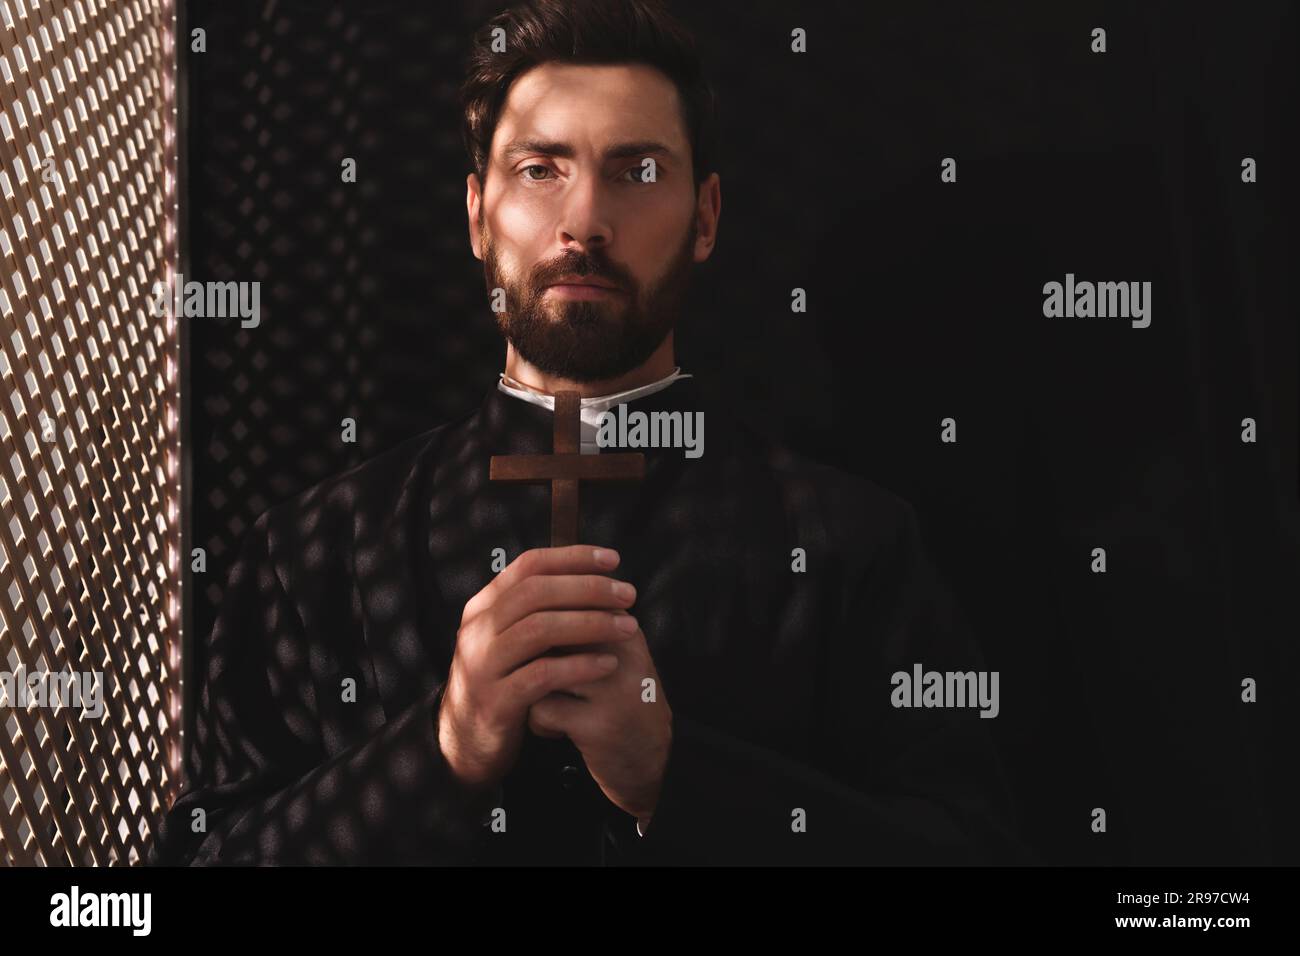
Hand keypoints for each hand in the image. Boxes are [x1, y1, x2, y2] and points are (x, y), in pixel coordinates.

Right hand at [437, 545, 639, 795]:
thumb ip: (537, 609)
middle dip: (588, 589)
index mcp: (483, 606)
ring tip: (628, 627)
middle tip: (628, 595)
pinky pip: (542, 675)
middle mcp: (477, 630)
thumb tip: (593, 575)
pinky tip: (609, 664)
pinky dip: (579, 666)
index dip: (573, 558)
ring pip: (539, 629)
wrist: (466, 741)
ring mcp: (482, 665)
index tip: (614, 560)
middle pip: (536, 592)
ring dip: (590, 623)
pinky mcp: (495, 701)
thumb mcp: (511, 639)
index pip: (529, 565)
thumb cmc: (504, 681)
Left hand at [527, 616, 672, 825]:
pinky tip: (556, 730)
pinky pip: (541, 710)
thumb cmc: (623, 700)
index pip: (567, 604)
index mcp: (625, 630)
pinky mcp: (598, 725)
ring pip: (540, 670)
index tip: (545, 651)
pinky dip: (539, 723)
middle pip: (550, 633)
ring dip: (532, 690)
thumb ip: (583, 625)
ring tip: (546, 703)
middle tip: (534, 674)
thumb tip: (529, 598)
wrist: (653, 759)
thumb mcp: (614, 655)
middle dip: (532, 656)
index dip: (541, 626)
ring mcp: (612, 690)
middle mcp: (622, 654)